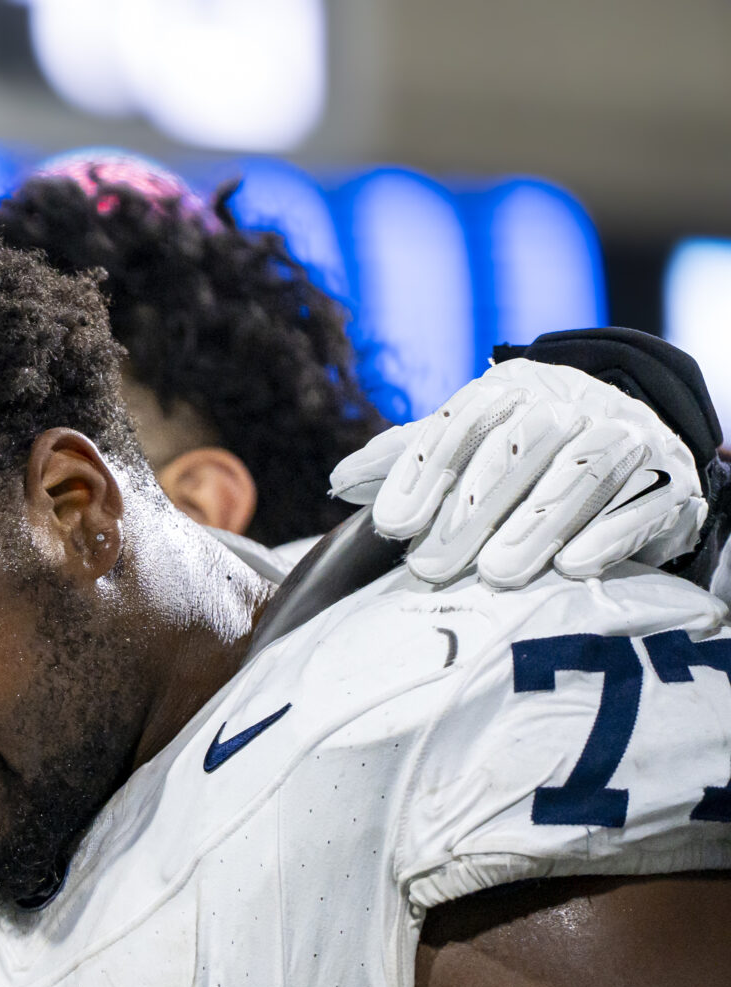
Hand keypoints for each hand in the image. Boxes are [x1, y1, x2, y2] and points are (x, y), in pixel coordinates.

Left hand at [330, 359, 706, 588]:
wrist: (632, 441)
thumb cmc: (522, 455)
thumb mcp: (462, 448)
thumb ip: (403, 461)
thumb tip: (339, 481)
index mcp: (510, 393)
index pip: (461, 423)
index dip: (422, 472)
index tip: (390, 526)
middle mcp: (570, 406)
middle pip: (522, 442)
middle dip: (473, 505)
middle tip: (431, 565)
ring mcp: (625, 436)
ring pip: (585, 467)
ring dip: (539, 520)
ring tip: (498, 573)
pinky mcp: (669, 478)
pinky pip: (644, 499)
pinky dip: (610, 531)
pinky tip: (574, 566)